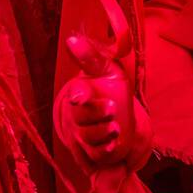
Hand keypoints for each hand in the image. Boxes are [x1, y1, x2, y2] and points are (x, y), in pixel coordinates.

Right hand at [59, 34, 150, 170]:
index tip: (81, 95)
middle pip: (81, 116)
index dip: (78, 95)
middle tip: (111, 108)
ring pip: (88, 136)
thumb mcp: (108, 71)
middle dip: (96, 113)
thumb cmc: (110, 88)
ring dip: (102, 132)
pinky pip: (94, 153)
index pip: (76, 93)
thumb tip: (71, 39)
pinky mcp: (93, 150)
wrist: (121, 116)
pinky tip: (113, 145)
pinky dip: (103, 150)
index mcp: (80, 92)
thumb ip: (93, 58)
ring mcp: (84, 133)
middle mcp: (78, 114)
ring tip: (115, 128)